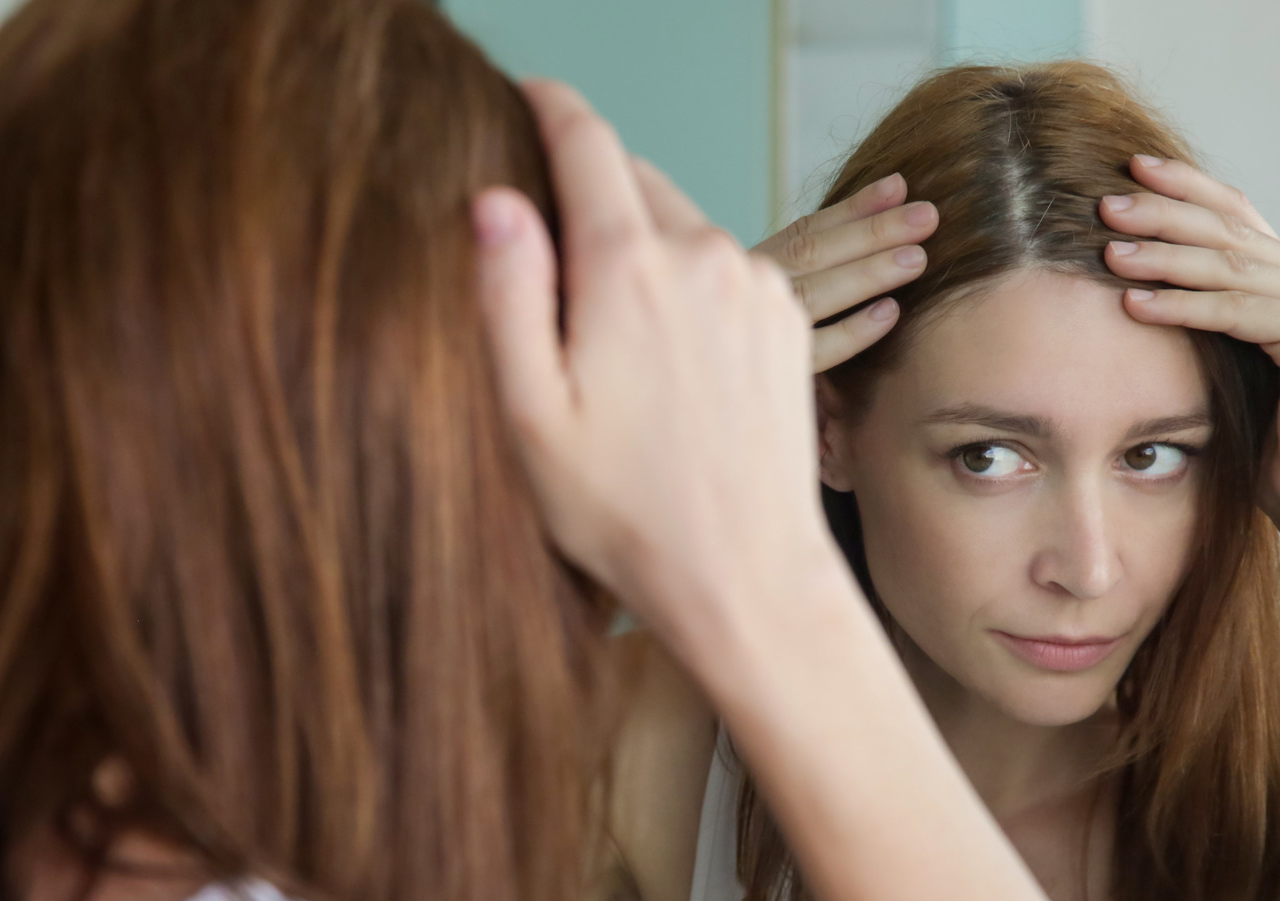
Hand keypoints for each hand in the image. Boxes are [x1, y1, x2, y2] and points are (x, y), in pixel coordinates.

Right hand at [475, 81, 832, 649]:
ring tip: (607, 328)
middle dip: (589, 190)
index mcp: (627, 269)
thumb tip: (495, 198)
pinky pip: (723, 266)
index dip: (550, 107)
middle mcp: (702, 257)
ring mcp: (754, 286)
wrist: (742, 573)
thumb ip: (507, 292)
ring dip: (640, 242)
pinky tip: (665, 351)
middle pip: (634, 181)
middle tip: (549, 252)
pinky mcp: (784, 319)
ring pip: (681, 223)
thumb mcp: (528, 411)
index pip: (586, 143)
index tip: (529, 91)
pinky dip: (687, 279)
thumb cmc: (621, 508)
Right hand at [753, 175, 937, 371]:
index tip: (899, 186)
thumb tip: (892, 192)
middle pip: (812, 253)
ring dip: (868, 274)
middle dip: (874, 232)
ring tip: (918, 258)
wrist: (686, 402)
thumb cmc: (740, 336)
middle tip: (928, 216)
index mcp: (745, 265)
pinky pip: (815, 351)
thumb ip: (810, 256)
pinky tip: (889, 312)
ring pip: (814, 296)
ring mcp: (752, 330)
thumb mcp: (765, 285)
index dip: (854, 207)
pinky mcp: (769, 375)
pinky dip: (853, 331)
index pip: (805, 230)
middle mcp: (744, 290)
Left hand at [1101, 155, 1279, 545]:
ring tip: (1107, 249)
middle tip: (1105, 200)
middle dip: (1164, 211)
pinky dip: (1183, 305)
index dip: (1185, 187)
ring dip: (1164, 255)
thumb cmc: (1265, 435)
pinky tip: (1134, 302)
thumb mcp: (1228, 360)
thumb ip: (1206, 315)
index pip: (1237, 215)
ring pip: (1231, 266)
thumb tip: (1135, 282)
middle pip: (1230, 230)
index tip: (1130, 167)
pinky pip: (1237, 312)